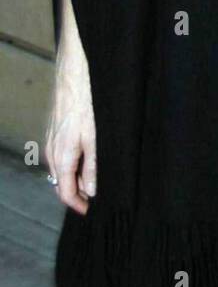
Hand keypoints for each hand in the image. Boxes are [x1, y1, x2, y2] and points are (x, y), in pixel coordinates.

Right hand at [44, 43, 96, 215]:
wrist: (74, 75)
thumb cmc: (87, 104)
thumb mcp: (96, 138)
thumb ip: (94, 166)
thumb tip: (92, 191)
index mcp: (62, 156)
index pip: (65, 192)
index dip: (77, 205)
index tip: (90, 211)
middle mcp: (52, 151)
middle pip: (61, 183)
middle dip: (76, 194)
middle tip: (95, 198)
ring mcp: (51, 140)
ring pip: (60, 170)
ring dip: (74, 179)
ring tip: (93, 181)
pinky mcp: (54, 131)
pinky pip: (59, 156)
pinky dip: (71, 165)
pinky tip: (85, 160)